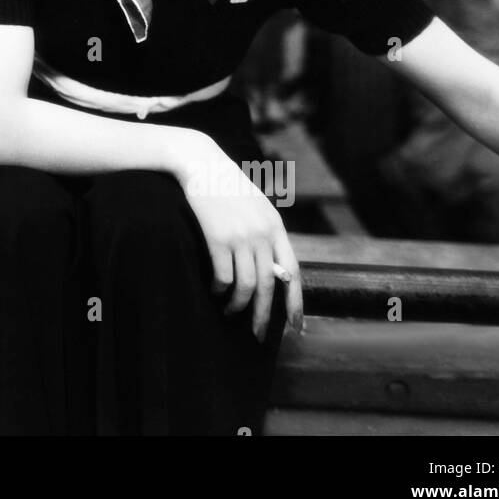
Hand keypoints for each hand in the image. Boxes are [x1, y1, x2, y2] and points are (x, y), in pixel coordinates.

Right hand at [180, 151, 304, 341]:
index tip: (296, 326)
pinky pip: (223, 277)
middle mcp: (262, 234)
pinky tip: (215, 291)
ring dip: (237, 305)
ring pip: (245, 286)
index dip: (296, 302)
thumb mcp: (256, 206)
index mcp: (275, 226)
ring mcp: (240, 236)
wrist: (202, 164)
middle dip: (263, 315)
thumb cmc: (227, 186)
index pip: (293, 273)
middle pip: (269, 286)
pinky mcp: (217, 238)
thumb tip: (274, 273)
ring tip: (229, 312)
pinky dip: (220, 290)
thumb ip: (267, 235)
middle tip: (257, 333)